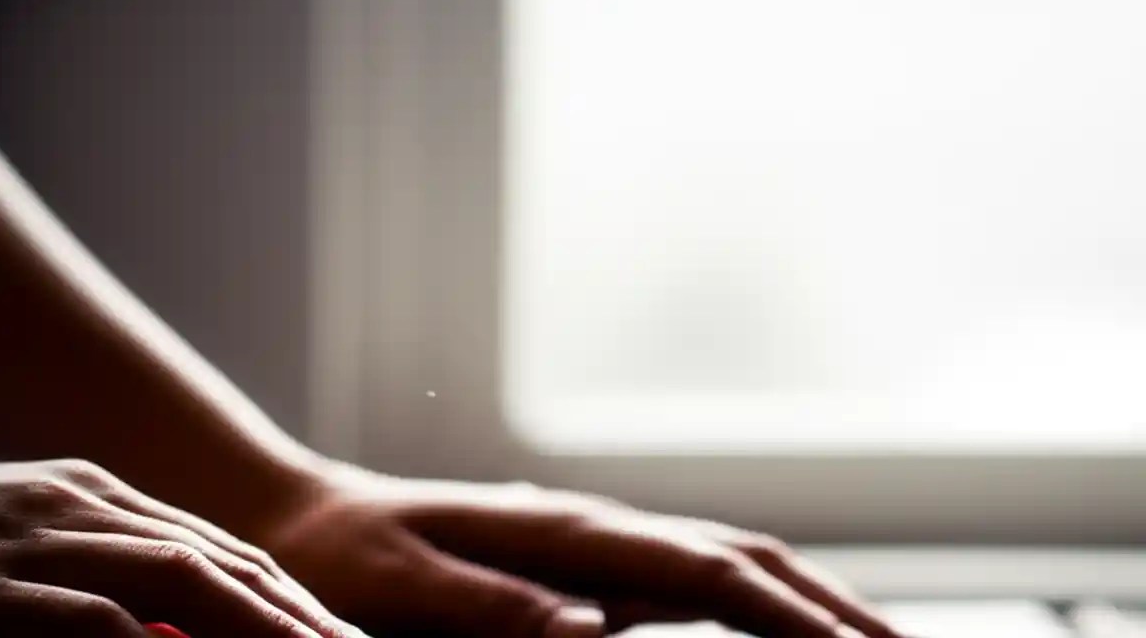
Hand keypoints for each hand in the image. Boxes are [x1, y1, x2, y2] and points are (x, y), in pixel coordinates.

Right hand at [0, 460, 362, 637]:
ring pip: (172, 575)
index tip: (334, 633)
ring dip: (251, 620)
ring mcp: (30, 543)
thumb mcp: (17, 552)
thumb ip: (97, 579)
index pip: (214, 544)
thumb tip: (169, 626)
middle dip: (291, 609)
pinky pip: (83, 616)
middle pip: (213, 557)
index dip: (282, 592)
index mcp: (89, 495)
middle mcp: (77, 507)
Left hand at [262, 467, 904, 637]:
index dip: (791, 617)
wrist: (311, 520)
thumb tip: (596, 632)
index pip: (705, 571)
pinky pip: (695, 582)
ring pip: (734, 563)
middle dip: (835, 609)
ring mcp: (599, 543)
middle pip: (747, 558)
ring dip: (812, 602)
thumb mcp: (398, 590)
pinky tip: (785, 633)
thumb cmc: (344, 558)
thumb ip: (489, 610)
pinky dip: (761, 606)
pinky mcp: (589, 566)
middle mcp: (599, 527)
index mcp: (565, 532)